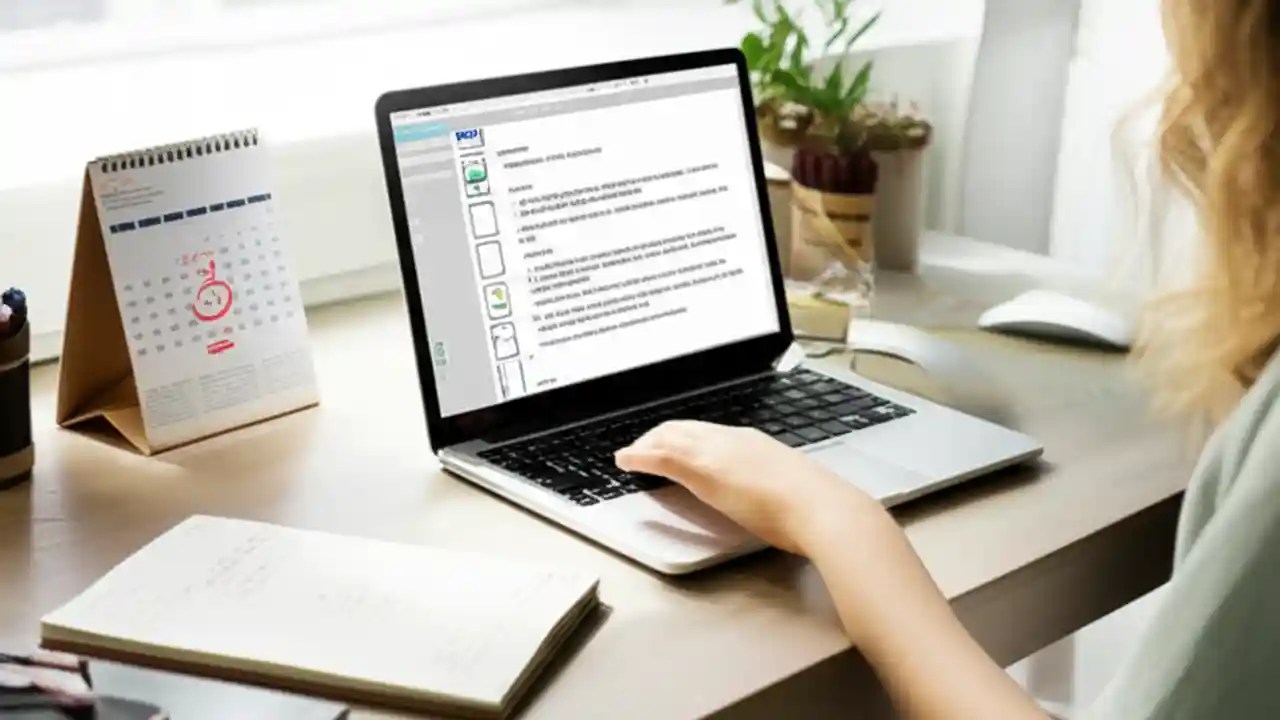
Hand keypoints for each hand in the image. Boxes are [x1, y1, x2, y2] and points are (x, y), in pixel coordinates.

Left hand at [615, 420, 875, 554]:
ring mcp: (717, 451)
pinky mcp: (704, 469)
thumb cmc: (815, 508)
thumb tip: (776, 498)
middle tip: (641, 449)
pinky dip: (638, 456)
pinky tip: (625, 460)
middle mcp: (732, 438)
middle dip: (658, 436)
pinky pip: (661, 455)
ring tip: (629, 454)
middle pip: (684, 428)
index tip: (671, 444)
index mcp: (752, 441)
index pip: (707, 431)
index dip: (684, 436)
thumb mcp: (789, 489)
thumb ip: (774, 487)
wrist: (822, 508)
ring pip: (669, 436)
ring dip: (645, 444)